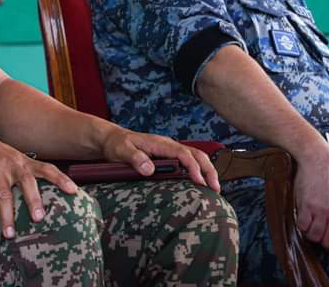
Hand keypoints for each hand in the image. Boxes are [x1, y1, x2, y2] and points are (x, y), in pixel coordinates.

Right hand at [0, 116, 77, 238]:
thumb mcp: (11, 157)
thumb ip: (23, 170)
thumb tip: (37, 193)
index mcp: (22, 161)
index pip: (46, 169)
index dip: (60, 179)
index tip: (74, 190)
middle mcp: (11, 165)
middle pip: (27, 182)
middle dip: (33, 200)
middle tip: (39, 218)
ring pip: (4, 196)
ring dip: (6, 217)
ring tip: (9, 235)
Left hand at [101, 128, 220, 191]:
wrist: (113, 139)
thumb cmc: (117, 145)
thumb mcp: (121, 151)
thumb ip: (134, 158)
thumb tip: (149, 169)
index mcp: (160, 144)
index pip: (183, 154)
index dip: (193, 167)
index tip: (199, 182)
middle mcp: (169, 145)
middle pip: (196, 154)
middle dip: (208, 170)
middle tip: (215, 188)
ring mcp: (170, 150)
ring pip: (196, 157)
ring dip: (207, 171)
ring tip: (214, 188)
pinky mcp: (169, 156)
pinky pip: (189, 161)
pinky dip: (200, 170)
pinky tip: (202, 183)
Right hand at [293, 146, 328, 252]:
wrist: (318, 159)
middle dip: (321, 241)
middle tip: (317, 232)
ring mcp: (322, 211)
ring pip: (315, 237)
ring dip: (310, 233)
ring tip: (309, 224)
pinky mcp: (307, 205)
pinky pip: (302, 226)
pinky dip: (300, 225)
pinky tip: (302, 217)